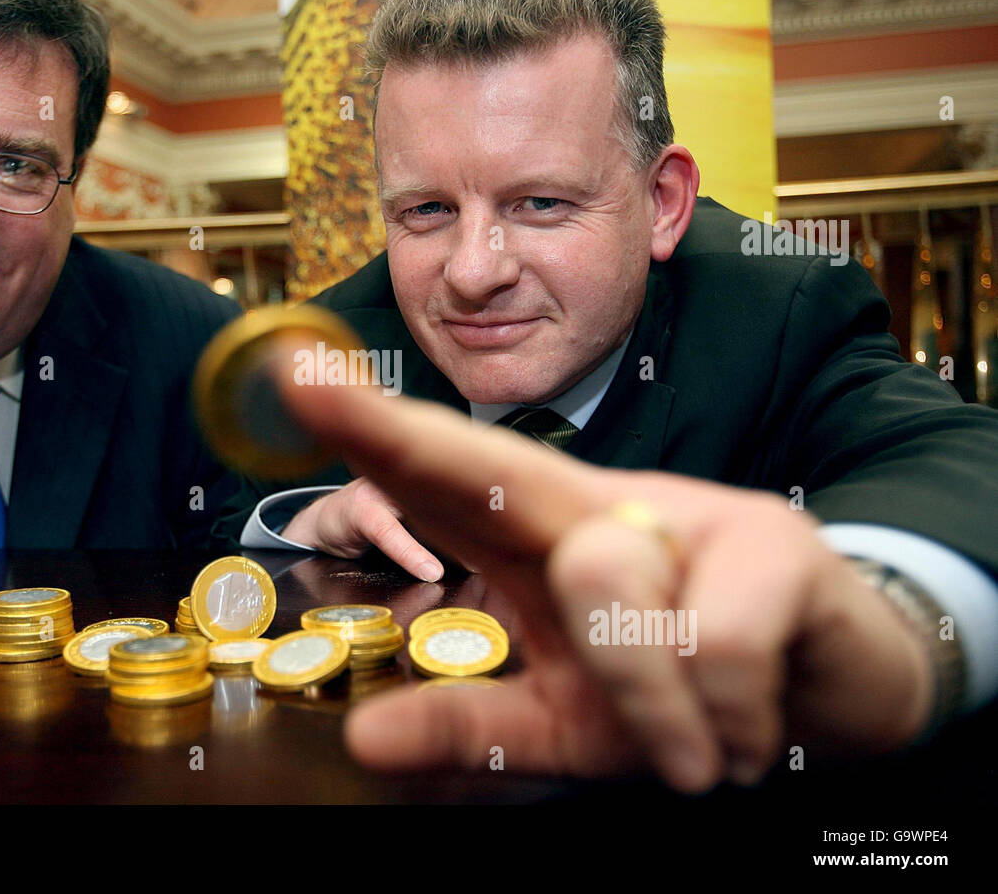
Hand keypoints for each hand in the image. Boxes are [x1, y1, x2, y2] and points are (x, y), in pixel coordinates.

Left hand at [277, 376, 935, 791]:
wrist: (839, 693)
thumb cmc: (688, 699)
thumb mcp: (571, 726)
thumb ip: (476, 727)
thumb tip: (367, 738)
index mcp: (544, 545)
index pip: (445, 480)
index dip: (368, 430)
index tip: (293, 378)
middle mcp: (604, 508)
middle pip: (493, 462)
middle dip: (394, 431)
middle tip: (300, 383)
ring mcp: (691, 512)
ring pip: (605, 581)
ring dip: (642, 703)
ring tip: (695, 754)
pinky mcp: (774, 541)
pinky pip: (711, 640)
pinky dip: (720, 718)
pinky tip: (745, 728)